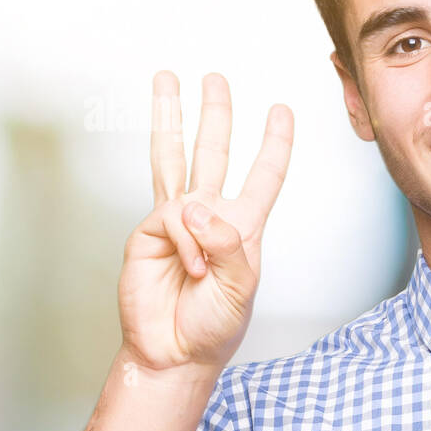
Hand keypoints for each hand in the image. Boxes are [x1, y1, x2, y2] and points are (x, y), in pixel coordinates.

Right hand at [118, 71, 292, 372]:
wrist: (174, 353)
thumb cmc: (213, 325)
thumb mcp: (241, 287)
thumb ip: (227, 245)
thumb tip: (195, 206)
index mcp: (243, 226)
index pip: (263, 175)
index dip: (274, 143)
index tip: (282, 111)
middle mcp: (209, 215)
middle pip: (213, 152)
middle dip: (214, 114)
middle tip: (215, 77)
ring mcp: (176, 220)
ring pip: (173, 158)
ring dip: (171, 118)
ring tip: (166, 80)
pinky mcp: (148, 231)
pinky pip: (172, 217)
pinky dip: (186, 240)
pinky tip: (191, 265)